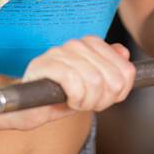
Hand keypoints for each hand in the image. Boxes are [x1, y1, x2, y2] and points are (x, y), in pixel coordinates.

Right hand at [0, 36, 136, 131]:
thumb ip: (112, 72)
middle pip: (112, 78)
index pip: (125, 69)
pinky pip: (73, 80)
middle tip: (88, 105)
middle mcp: (76, 44)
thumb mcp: (94, 88)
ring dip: (88, 101)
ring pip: (94, 80)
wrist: (27, 109)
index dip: (120, 91)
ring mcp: (58, 53)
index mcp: (91, 45)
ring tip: (76, 103)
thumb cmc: (61, 97)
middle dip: (104, 100)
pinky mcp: (43, 65)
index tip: (105, 99)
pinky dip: (75, 98)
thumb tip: (123, 54)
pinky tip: (68, 101)